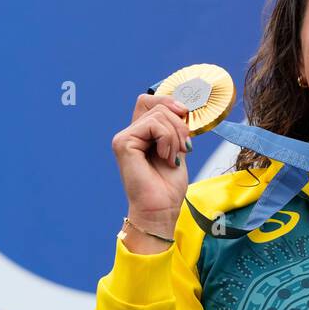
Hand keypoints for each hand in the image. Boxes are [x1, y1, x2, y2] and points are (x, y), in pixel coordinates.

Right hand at [111, 92, 191, 232]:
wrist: (161, 209)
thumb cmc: (168, 187)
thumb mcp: (178, 148)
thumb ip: (176, 127)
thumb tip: (183, 108)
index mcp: (141, 133)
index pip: (150, 100)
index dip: (169, 101)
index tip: (185, 116)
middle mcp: (130, 133)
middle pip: (157, 105)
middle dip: (178, 124)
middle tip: (183, 148)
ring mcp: (124, 137)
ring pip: (159, 115)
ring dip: (175, 137)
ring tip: (172, 158)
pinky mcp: (123, 143)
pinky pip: (153, 125)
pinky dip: (167, 140)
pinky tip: (165, 158)